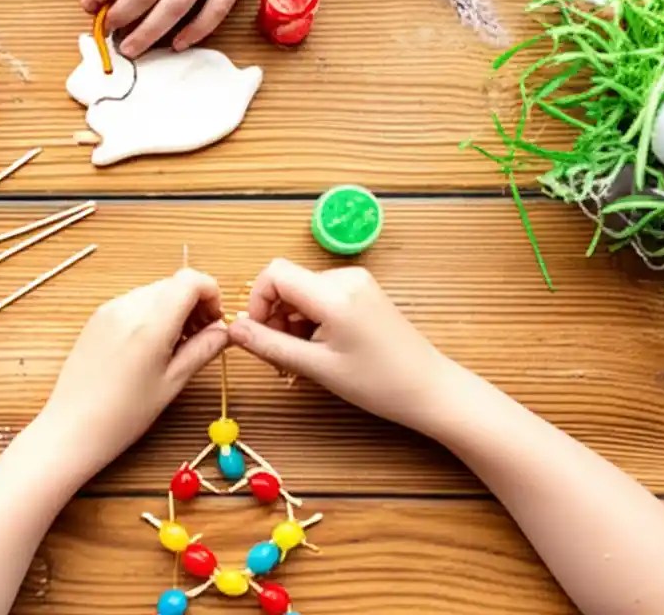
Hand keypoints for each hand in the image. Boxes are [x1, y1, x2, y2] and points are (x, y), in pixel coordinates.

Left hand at [37, 269, 227, 473]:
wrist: (72, 427)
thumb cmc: (123, 414)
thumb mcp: (172, 383)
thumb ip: (202, 350)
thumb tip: (223, 331)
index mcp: (150, 323)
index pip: (190, 280)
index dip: (211, 294)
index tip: (215, 321)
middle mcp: (127, 307)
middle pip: (172, 284)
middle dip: (193, 303)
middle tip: (200, 337)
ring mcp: (108, 310)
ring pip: (154, 292)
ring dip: (172, 309)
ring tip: (175, 346)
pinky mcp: (96, 318)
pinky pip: (133, 303)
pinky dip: (151, 315)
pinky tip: (151, 347)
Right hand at [228, 259, 466, 432]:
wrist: (430, 390)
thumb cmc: (378, 383)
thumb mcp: (316, 367)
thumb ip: (270, 345)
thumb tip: (233, 330)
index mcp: (334, 294)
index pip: (274, 273)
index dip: (257, 301)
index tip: (258, 334)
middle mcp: (345, 278)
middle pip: (287, 283)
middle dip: (274, 316)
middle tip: (278, 357)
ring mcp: (357, 282)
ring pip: (302, 292)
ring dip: (291, 322)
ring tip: (301, 359)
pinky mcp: (363, 292)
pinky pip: (321, 296)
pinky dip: (310, 320)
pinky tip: (319, 348)